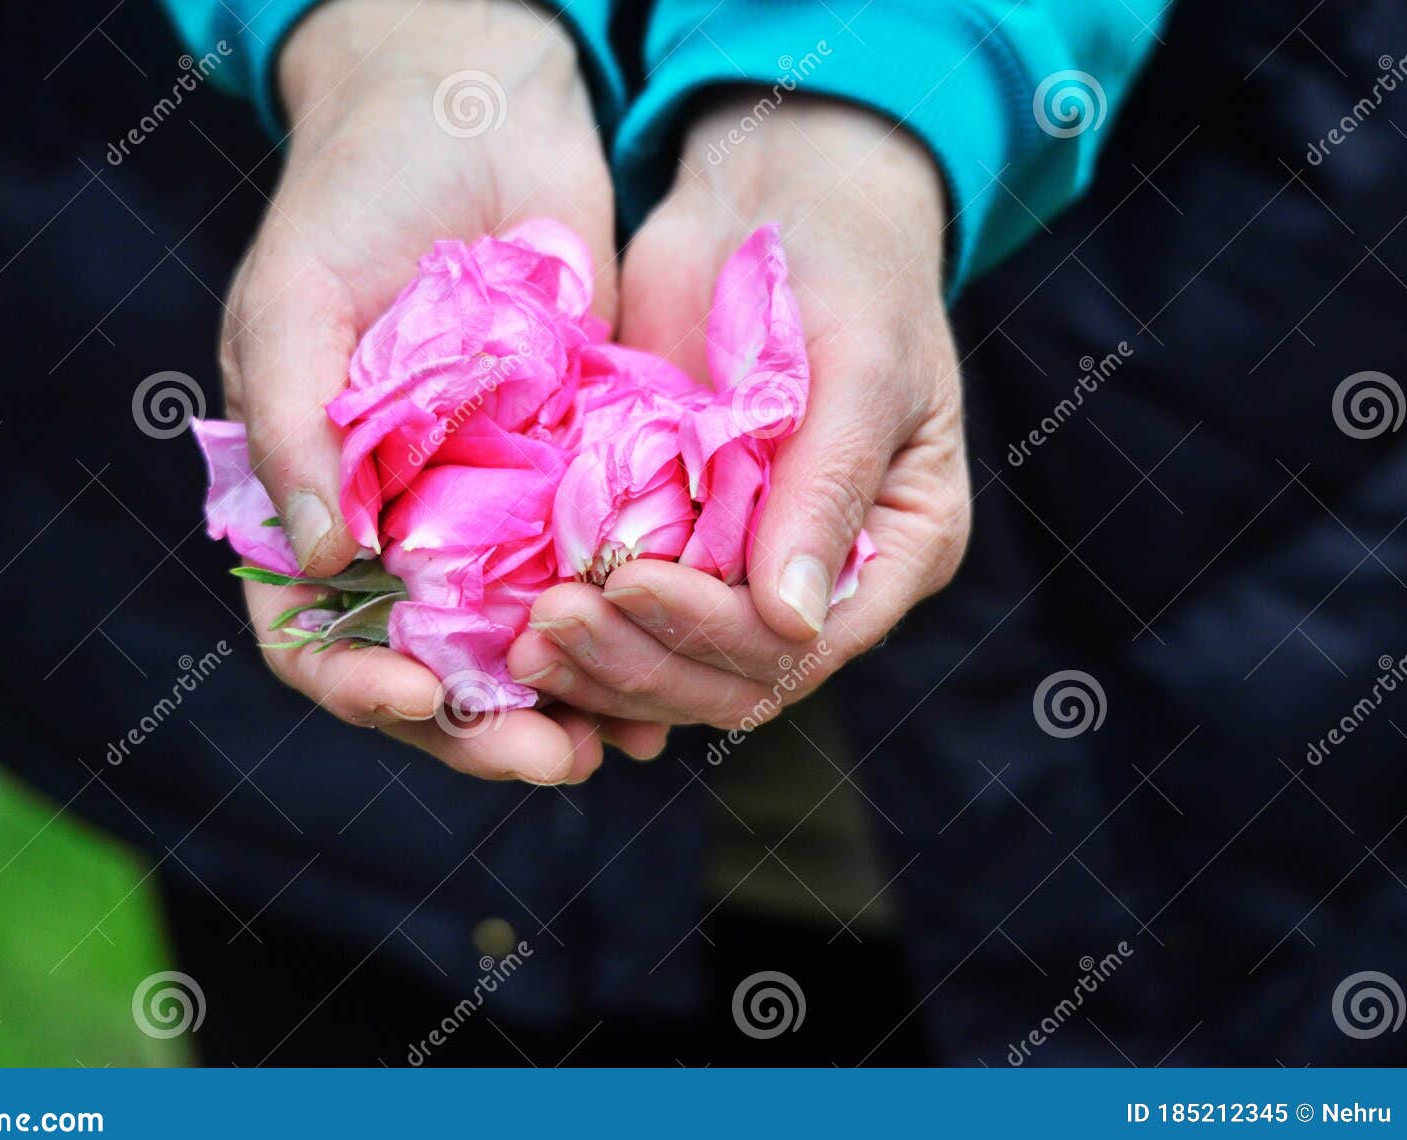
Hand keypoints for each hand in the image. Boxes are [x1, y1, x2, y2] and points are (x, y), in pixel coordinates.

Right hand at [224, 0, 663, 782]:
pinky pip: (594, 572)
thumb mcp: (295, 302)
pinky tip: (666, 665)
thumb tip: (324, 560)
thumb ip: (291, 427)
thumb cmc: (357, 195)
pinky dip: (625, 627)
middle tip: (548, 757)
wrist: (475, 107)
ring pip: (519, 640)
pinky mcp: (575, 473)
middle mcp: (402, 521)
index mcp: (313, 497)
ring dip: (565, 701)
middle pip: (428, 663)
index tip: (412, 702)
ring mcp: (489, 504)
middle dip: (480, 726)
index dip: (351, 683)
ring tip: (618, 738)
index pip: (311, 630)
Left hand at [508, 95, 970, 728]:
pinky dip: (579, 632)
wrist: (775, 197)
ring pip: (671, 664)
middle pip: (729, 677)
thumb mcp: (860, 367)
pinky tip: (513, 628)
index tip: (628, 583)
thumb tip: (791, 622)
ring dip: (597, 665)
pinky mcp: (671, 536)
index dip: (713, 635)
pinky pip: (626, 614)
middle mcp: (817, 580)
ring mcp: (741, 566)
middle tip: (550, 626)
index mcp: (893, 552)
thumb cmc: (846, 267)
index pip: (800, 646)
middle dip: (640, 662)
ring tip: (524, 639)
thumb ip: (829, 487)